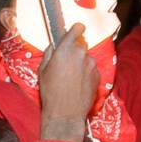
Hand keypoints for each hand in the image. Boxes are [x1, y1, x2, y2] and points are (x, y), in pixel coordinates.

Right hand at [38, 23, 97, 141]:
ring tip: (71, 79)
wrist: (65, 113)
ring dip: (81, 64)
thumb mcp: (42, 70)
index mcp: (66, 49)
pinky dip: (86, 74)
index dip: (76, 29)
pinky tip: (78, 85)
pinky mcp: (98, 76)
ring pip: (86, 59)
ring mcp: (92, 65)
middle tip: (66, 65)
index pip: (77, 28)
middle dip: (75, 51)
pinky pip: (91, 70)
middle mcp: (81, 53)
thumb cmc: (50, 92)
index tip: (75, 32)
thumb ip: (49, 53)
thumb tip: (54, 45)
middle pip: (81, 45)